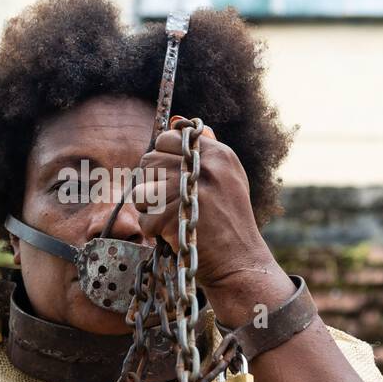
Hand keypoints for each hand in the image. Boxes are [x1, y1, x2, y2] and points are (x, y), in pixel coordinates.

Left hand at [129, 115, 275, 290]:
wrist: (240, 262)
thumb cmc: (230, 220)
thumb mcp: (228, 177)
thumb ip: (205, 147)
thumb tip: (177, 119)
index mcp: (219, 154)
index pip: (168, 138)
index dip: (162, 157)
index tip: (172, 176)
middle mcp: (206, 168)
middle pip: (149, 160)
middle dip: (152, 182)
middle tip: (170, 201)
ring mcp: (191, 192)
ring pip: (142, 188)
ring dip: (150, 207)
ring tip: (171, 217)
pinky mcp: (177, 217)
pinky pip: (145, 217)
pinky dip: (153, 229)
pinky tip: (172, 233)